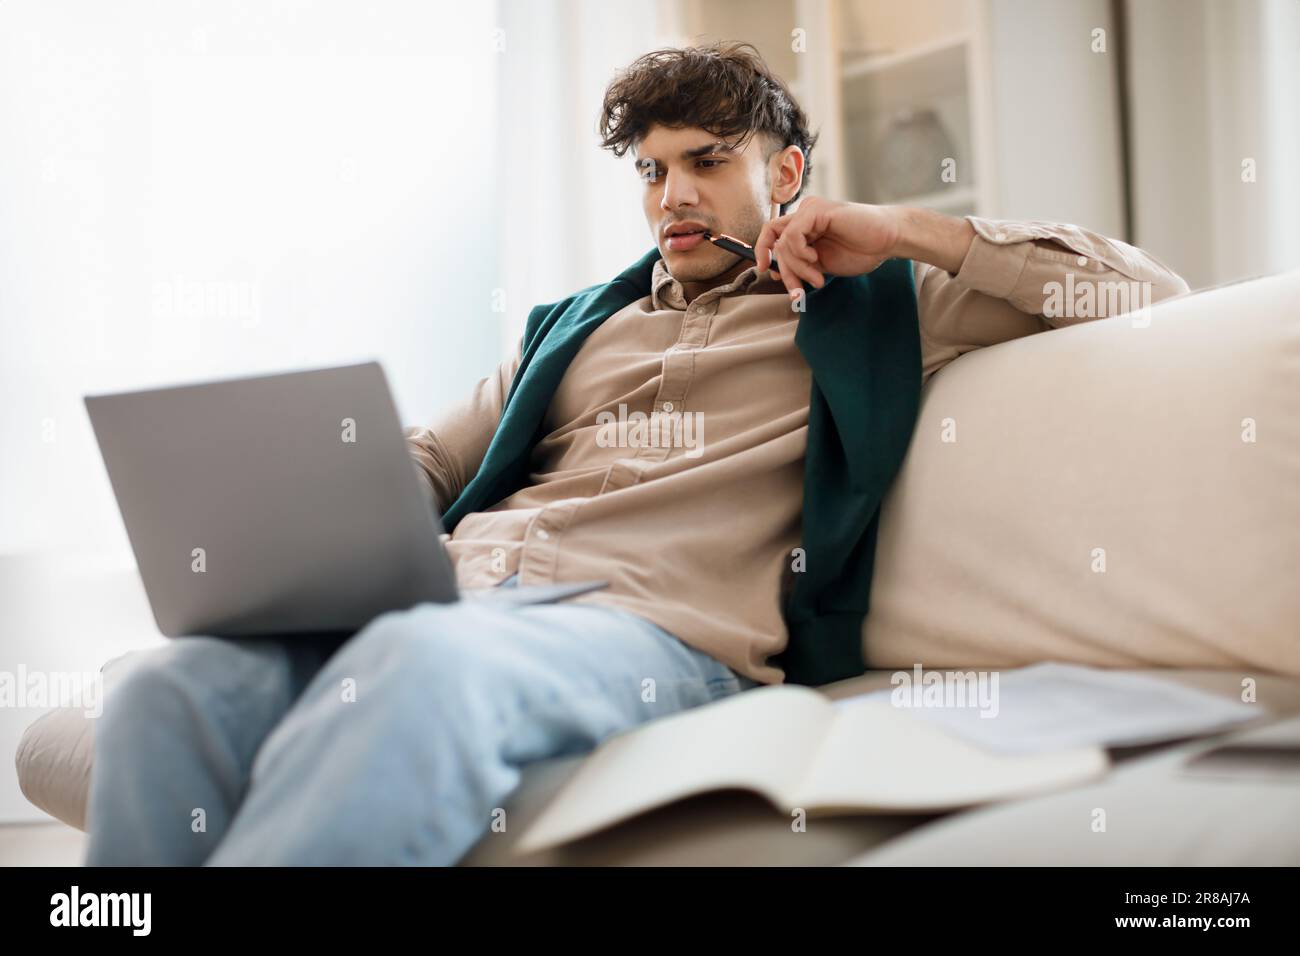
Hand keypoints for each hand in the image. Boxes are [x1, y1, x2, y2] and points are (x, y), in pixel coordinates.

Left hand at [754, 197, 901, 297]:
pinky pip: (793, 234)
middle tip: (797, 291)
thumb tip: (773, 272)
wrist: (887, 241)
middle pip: (774, 241)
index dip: (763, 252)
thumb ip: (800, 265)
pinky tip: (816, 260)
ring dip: (797, 268)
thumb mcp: (821, 264)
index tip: (765, 272)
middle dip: (784, 272)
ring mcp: (810, 210)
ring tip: (817, 278)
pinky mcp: (817, 210)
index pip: (772, 235)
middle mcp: (804, 215)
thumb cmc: (861, 251)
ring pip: (783, 242)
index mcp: (804, 226)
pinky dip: (800, 253)